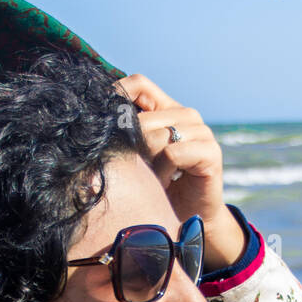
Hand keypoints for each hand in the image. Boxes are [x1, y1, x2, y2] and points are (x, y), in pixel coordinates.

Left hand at [114, 74, 243, 268]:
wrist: (187, 218)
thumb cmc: (156, 187)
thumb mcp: (135, 157)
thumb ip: (123, 135)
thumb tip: (90, 120)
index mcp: (167, 109)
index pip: (138, 83)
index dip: (116, 98)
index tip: (101, 127)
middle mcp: (186, 115)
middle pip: (142, 118)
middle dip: (130, 150)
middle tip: (134, 172)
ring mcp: (201, 131)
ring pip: (155, 136)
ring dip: (146, 164)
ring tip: (150, 180)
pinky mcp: (211, 152)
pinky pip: (172, 153)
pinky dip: (162, 172)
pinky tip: (165, 183)